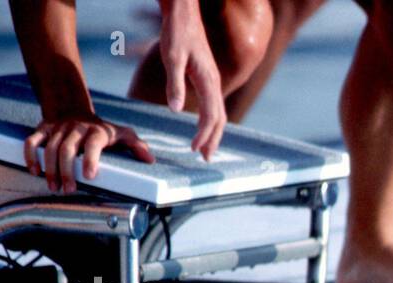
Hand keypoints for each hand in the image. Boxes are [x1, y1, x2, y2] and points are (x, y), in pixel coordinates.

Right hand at [24, 115, 154, 191]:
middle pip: (67, 149)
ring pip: (50, 148)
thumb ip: (136, 145)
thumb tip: (150, 160)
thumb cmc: (101, 129)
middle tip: (68, 190)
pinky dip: (31, 155)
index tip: (89, 176)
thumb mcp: (121, 133)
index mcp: (96, 131)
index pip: (93, 144)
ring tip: (54, 187)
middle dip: (66, 171)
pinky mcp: (43, 128)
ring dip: (50, 169)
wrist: (73, 108)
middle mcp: (76, 128)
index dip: (91, 159)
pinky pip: (32, 141)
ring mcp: (58, 128)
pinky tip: (34, 171)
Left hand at [159, 0, 226, 158]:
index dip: (203, 135)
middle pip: (220, 118)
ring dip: (213, 132)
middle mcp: (214, 82)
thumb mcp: (172, 56)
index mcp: (208, 80)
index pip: (210, 116)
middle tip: (205, 159)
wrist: (183, 12)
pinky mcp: (207, 77)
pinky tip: (203, 126)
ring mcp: (212, 80)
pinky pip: (214, 105)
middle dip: (213, 140)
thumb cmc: (176, 32)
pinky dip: (211, 120)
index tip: (193, 149)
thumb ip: (175, 84)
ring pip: (219, 113)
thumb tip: (177, 112)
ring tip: (205, 148)